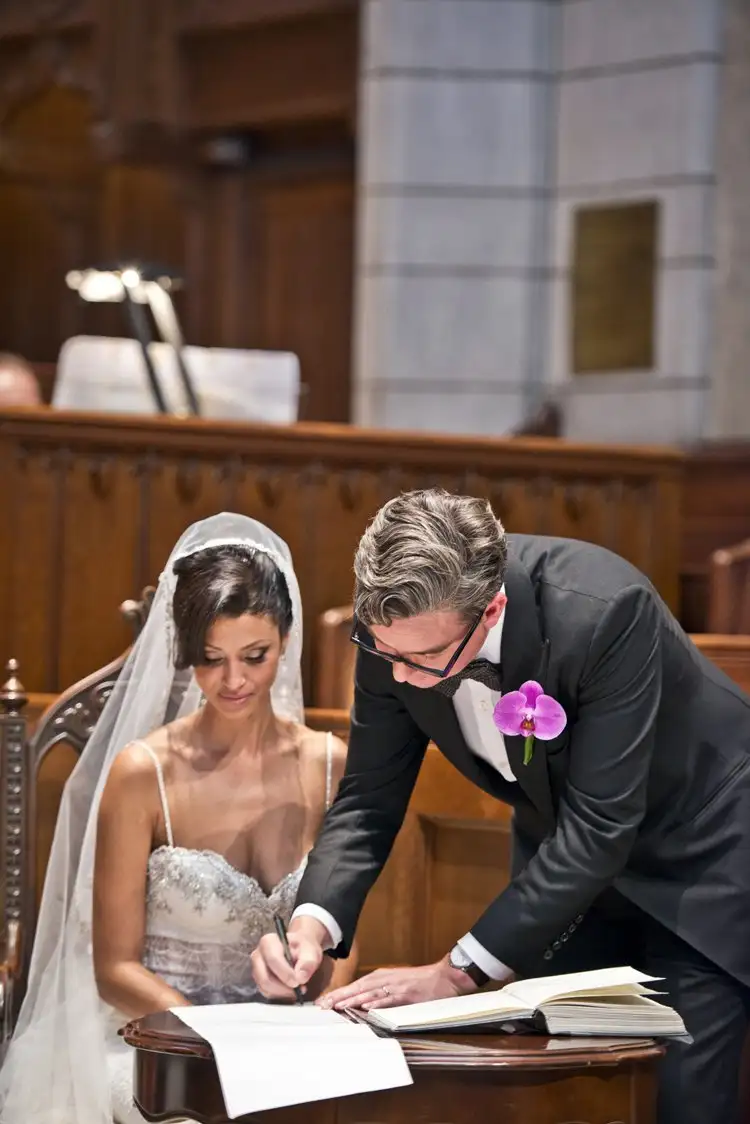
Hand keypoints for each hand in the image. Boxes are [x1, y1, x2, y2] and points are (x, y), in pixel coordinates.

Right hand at [251, 917, 327, 1000]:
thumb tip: (301, 978)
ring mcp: (256, 969)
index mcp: (268, 942)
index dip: (285, 974)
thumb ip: (308, 962)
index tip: (298, 982)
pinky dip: (280, 996)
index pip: (273, 960)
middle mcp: (258, 955)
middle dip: (283, 988)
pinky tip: (291, 991)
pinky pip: (266, 993)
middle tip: (300, 990)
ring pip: (265, 988)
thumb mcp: (310, 950)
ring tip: (298, 990)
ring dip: (283, 993)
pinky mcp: (259, 981)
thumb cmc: (302, 948)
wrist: (298, 950)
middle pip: (265, 978)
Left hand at [317, 956, 477, 1010]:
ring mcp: (395, 986)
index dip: (338, 994)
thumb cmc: (418, 982)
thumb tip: (359, 1001)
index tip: (323, 1002)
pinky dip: (376, 1003)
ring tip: (337, 1007)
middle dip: (339, 997)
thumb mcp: (394, 983)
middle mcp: (385, 979)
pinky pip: (389, 999)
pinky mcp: (407, 994)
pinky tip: (365, 1007)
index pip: (354, 986)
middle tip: (322, 1005)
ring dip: (352, 1000)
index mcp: (380, 977)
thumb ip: (378, 991)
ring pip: (369, 993)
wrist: (443, 977)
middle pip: (357, 988)